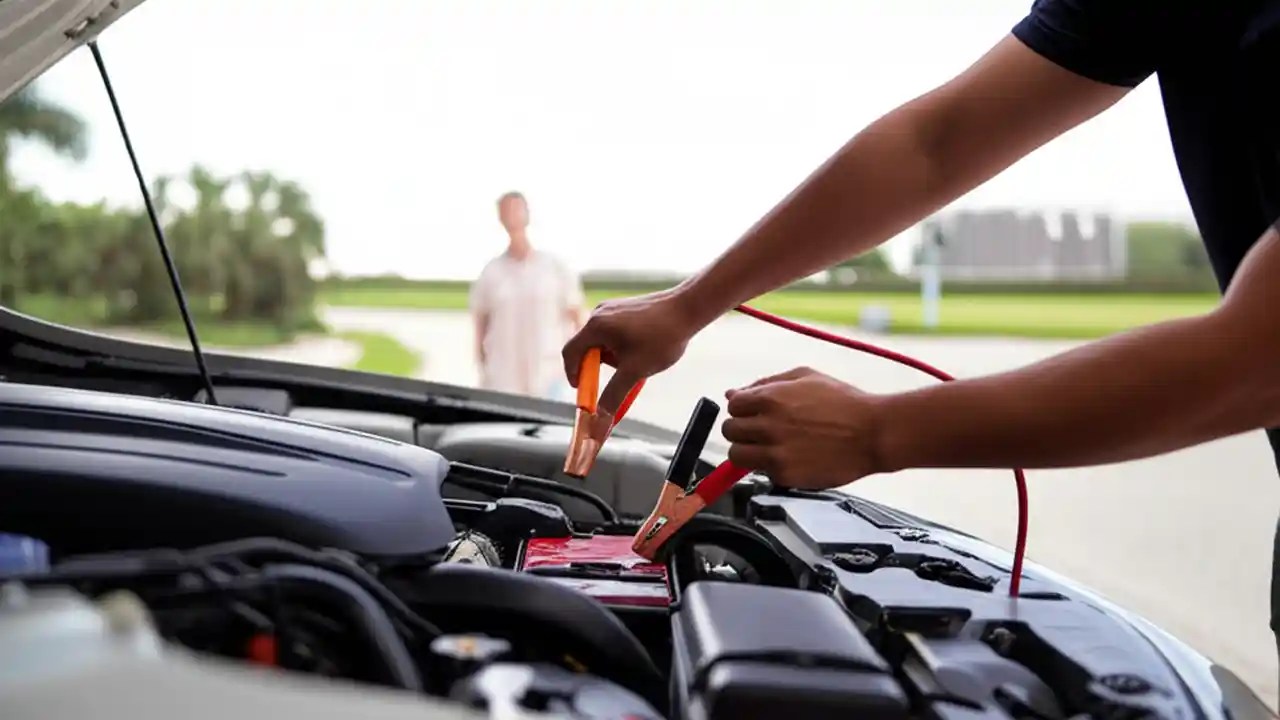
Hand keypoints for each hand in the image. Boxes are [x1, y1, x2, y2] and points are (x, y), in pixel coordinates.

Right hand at [562, 288, 704, 412]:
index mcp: (596, 326)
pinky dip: (620, 348)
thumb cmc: (662, 337)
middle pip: (585, 347)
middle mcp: (599, 314)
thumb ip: (613, 395)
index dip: (573, 375)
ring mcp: (612, 309)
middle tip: (616, 381)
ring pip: (600, 341)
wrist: (688, 309)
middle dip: (598, 368)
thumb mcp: (635, 372)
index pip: (569, 353)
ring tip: (636, 364)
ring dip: (612, 359)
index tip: (584, 391)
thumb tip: (599, 419)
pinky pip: (612, 332)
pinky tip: (641, 352)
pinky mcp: (624, 308)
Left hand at [722, 367, 885, 489]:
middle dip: (743, 430)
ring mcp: (775, 453)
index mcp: (770, 398)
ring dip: (748, 451)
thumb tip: (734, 394)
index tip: (754, 414)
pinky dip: (771, 467)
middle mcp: (768, 426)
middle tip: (762, 432)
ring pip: (736, 455)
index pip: (732, 406)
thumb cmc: (844, 403)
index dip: (743, 409)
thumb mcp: (805, 377)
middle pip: (729, 431)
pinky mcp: (784, 475)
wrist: (873, 433)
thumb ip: (765, 383)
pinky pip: (761, 472)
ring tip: (769, 448)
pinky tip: (792, 458)